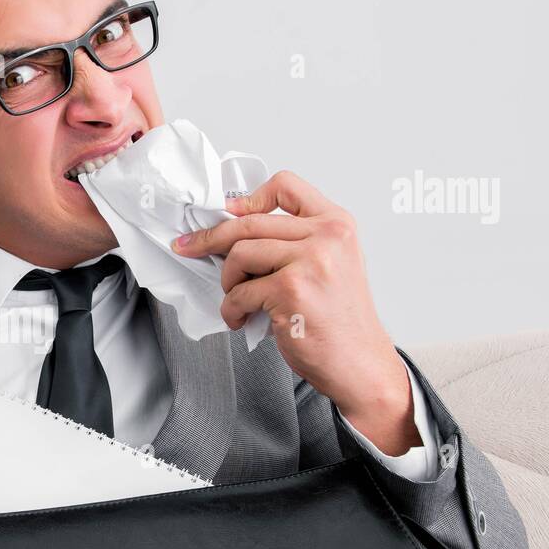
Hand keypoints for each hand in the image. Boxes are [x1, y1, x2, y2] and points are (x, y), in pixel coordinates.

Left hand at [171, 171, 419, 455]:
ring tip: (237, 299)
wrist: (360, 363)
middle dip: (210, 238)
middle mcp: (327, 236)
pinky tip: (241, 319)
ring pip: (239, 254)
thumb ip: (296, 241)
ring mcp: (310, 262)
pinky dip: (232, 309)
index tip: (226, 212)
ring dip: (228, 280)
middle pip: (249, 222)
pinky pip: (239, 292)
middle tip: (188, 247)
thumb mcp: (331, 264)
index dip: (249, 198)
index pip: (286, 186)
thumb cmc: (339, 321)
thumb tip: (236, 232)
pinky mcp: (291, 290)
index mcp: (336, 224)